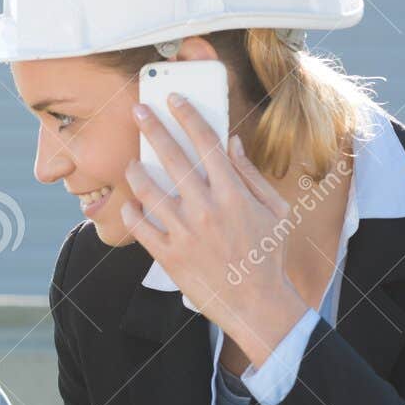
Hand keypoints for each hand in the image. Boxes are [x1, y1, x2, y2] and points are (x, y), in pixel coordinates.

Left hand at [121, 95, 308, 365]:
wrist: (258, 305)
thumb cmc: (269, 256)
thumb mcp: (274, 211)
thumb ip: (251, 175)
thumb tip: (232, 143)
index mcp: (233, 193)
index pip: (206, 143)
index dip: (188, 116)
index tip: (174, 99)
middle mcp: (206, 208)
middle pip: (172, 159)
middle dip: (153, 129)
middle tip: (138, 111)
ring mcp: (185, 233)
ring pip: (148, 191)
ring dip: (136, 172)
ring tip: (131, 164)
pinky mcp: (169, 256)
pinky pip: (140, 228)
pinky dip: (132, 213)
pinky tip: (131, 204)